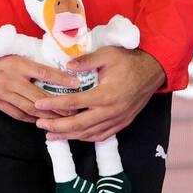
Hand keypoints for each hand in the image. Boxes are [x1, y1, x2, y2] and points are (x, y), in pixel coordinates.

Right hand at [0, 38, 82, 123]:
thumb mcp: (11, 51)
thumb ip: (28, 59)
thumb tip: (51, 60)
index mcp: (18, 63)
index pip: (44, 72)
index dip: (61, 79)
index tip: (75, 84)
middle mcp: (12, 79)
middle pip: (39, 96)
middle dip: (57, 105)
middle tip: (72, 110)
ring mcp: (4, 93)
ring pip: (29, 108)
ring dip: (46, 115)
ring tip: (60, 119)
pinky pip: (16, 113)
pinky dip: (29, 118)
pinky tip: (39, 121)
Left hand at [34, 47, 165, 142]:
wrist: (153, 70)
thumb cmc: (130, 60)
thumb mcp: (107, 54)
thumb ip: (86, 61)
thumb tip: (66, 66)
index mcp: (105, 95)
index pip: (73, 103)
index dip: (53, 105)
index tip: (39, 104)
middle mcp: (110, 111)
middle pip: (78, 125)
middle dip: (57, 127)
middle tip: (40, 125)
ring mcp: (118, 119)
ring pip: (89, 134)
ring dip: (69, 136)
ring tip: (52, 135)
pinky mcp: (123, 122)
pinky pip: (101, 135)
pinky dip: (86, 138)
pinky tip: (75, 136)